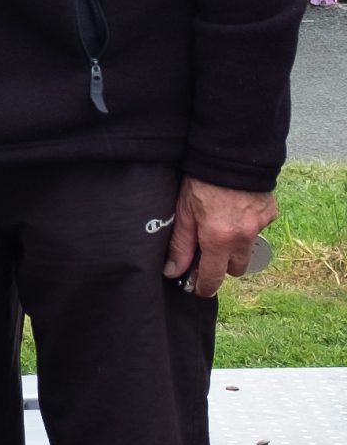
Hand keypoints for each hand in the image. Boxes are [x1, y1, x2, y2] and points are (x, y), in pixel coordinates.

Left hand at [162, 176, 276, 297]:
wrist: (230, 155)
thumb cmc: (200, 182)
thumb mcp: (184, 213)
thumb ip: (180, 246)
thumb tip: (173, 272)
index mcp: (219, 238)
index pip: (214, 277)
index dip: (204, 287)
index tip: (197, 289)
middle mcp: (243, 237)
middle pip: (236, 269)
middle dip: (222, 266)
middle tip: (207, 252)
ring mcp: (260, 225)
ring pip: (248, 250)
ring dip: (235, 247)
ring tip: (220, 228)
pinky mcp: (270, 213)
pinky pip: (258, 229)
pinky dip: (246, 226)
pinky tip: (234, 211)